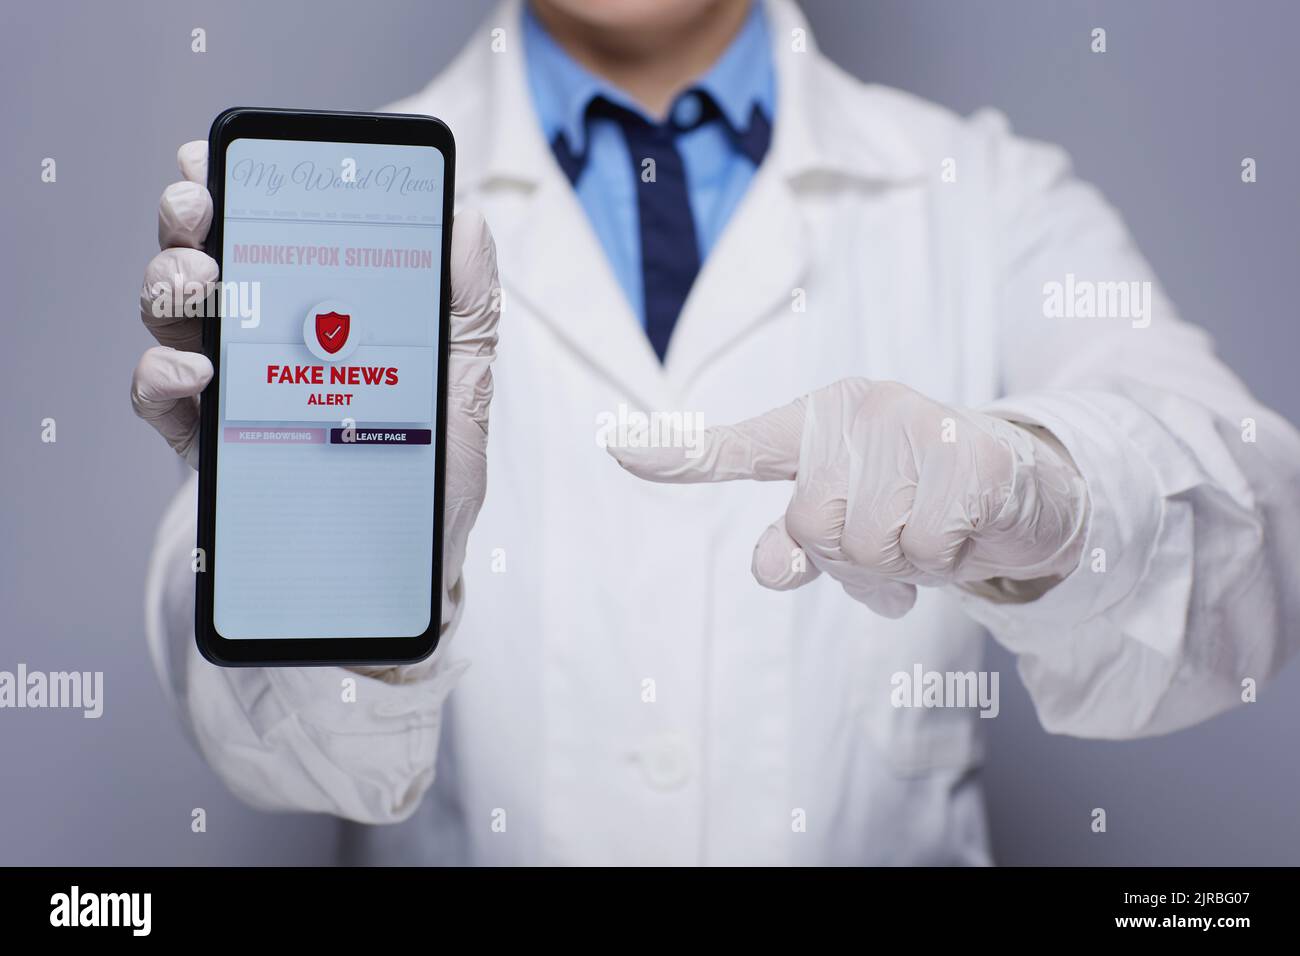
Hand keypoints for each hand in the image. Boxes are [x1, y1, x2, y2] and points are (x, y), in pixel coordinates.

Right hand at [131, 141, 500, 645]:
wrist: (405, 577)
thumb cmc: (432, 477)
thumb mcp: (462, 386)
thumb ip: (467, 307)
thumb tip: (466, 219)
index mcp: (323, 311)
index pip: (268, 231)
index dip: (233, 183)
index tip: (221, 156)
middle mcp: (267, 340)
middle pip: (206, 257)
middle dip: (189, 215)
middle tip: (198, 206)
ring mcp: (232, 392)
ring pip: (172, 315)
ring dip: (172, 282)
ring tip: (204, 283)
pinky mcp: (208, 450)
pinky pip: (161, 400)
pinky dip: (164, 376)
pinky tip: (198, 375)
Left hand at [608, 378, 1087, 617]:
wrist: (1027, 489)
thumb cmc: (919, 501)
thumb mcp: (853, 523)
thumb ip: (799, 545)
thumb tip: (768, 565)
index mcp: (822, 422)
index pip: (740, 445)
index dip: (676, 452)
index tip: (616, 448)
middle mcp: (863, 412)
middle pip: (812, 527)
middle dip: (853, 559)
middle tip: (895, 543)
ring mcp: (920, 426)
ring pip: (870, 546)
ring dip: (906, 564)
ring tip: (932, 534)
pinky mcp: (976, 453)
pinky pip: (932, 548)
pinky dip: (951, 560)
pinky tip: (969, 530)